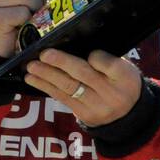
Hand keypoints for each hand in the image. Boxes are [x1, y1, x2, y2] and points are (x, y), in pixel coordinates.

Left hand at [24, 48, 143, 125]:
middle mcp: (112, 93)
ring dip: (47, 76)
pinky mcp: (84, 115)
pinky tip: (33, 79)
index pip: (108, 64)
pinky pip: (62, 98)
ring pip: (69, 88)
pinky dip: (46, 87)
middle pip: (84, 75)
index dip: (95, 57)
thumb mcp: (125, 69)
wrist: (128, 116)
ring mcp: (97, 106)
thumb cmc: (122, 83)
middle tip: (44, 54)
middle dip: (62, 63)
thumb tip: (75, 44)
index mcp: (125, 77)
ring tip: (32, 66)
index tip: (88, 51)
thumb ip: (107, 59)